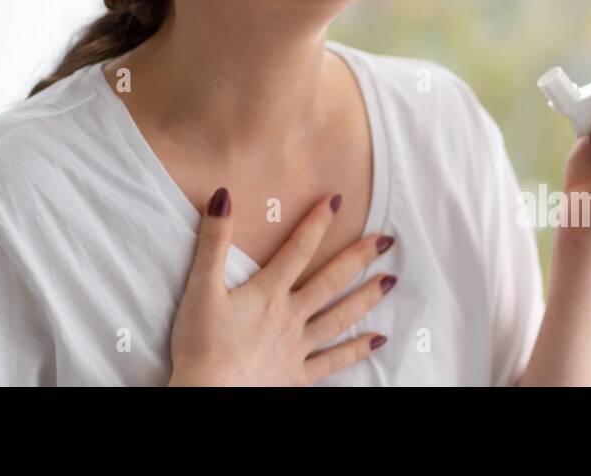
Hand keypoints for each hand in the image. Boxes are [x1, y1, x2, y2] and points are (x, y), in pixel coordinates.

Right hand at [167, 189, 395, 385]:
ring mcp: (297, 347)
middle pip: (330, 281)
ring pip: (339, 318)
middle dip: (359, 258)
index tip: (337, 200)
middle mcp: (290, 316)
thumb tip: (223, 195)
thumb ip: (213, 242)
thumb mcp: (200, 287)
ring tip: (391, 282)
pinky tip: (379, 340)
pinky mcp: (297, 375)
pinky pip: (333, 362)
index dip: (317, 222)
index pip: (298, 249)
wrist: (207, 395)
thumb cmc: (200, 344)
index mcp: (268, 293)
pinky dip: (357, 351)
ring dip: (366, 298)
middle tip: (387, 241)